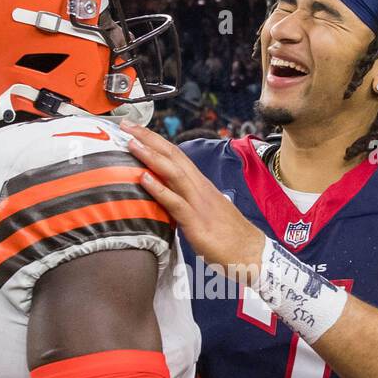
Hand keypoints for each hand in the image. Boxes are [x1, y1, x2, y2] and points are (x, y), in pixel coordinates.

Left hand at [121, 120, 265, 282]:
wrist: (251, 252)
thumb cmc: (230, 236)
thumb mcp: (206, 211)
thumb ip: (188, 201)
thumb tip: (171, 197)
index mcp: (200, 184)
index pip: (176, 156)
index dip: (156, 141)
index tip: (136, 130)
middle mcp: (199, 188)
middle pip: (173, 156)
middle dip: (149, 138)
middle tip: (127, 124)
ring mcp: (198, 203)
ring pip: (173, 173)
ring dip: (151, 156)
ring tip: (131, 144)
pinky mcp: (196, 222)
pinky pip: (175, 202)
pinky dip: (158, 189)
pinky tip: (144, 178)